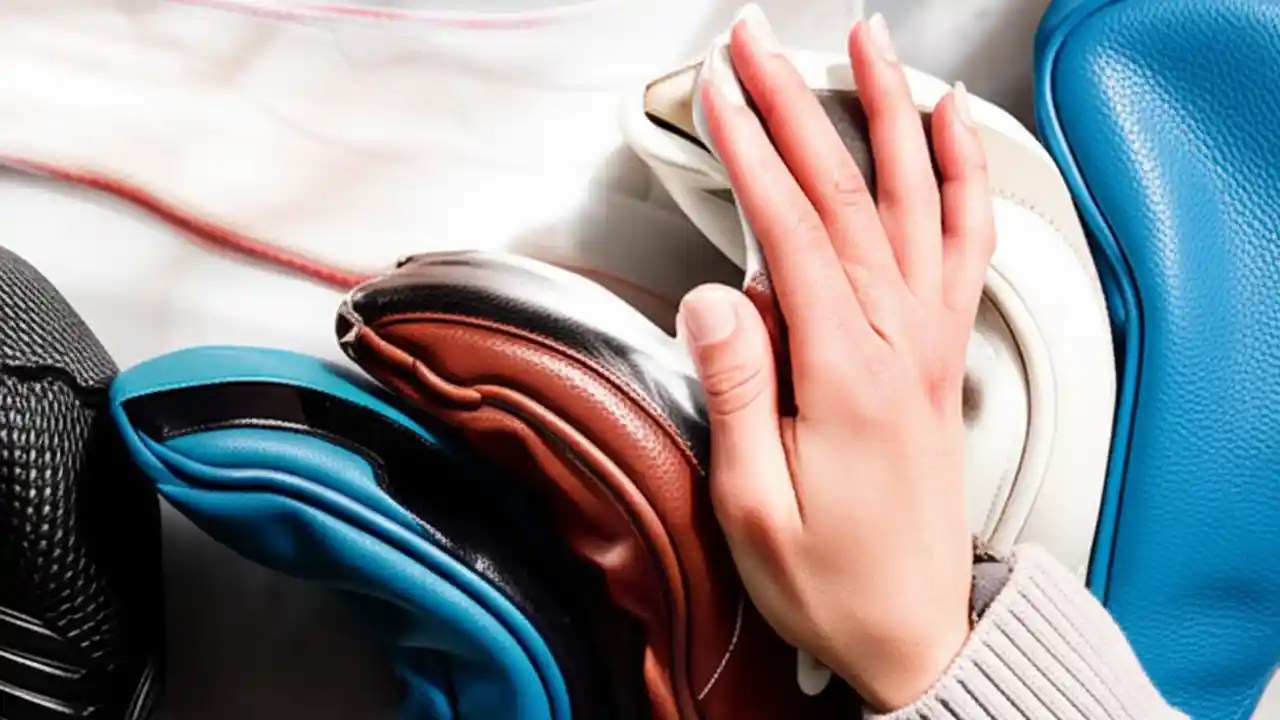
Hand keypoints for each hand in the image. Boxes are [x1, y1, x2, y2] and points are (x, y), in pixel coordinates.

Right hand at [677, 7, 994, 711]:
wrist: (913, 629)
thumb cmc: (829, 580)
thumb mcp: (753, 507)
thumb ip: (737, 391)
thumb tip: (713, 297)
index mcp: (843, 374)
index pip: (790, 231)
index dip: (748, 152)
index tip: (716, 93)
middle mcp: (897, 342)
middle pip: (845, 195)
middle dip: (796, 105)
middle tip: (756, 42)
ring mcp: (927, 342)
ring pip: (913, 200)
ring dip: (887, 113)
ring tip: (866, 44)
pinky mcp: (939, 353)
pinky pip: (963, 243)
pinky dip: (962, 177)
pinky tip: (949, 130)